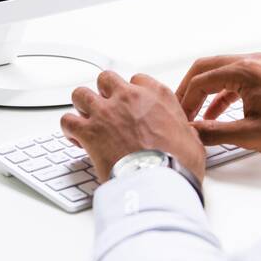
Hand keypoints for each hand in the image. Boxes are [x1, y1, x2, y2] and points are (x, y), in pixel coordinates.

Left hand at [61, 70, 206, 183]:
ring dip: (82, 106)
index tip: (131, 106)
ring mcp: (106, 112)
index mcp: (156, 96)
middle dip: (104, 93)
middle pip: (106, 79)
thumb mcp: (193, 140)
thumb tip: (186, 136)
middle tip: (108, 110)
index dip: (132, 93)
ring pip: (81, 94)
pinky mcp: (89, 131)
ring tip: (87, 120)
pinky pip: (67, 120)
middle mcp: (129, 98)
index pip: (138, 79)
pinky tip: (76, 138)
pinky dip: (69, 129)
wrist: (158, 181)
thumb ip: (185, 130)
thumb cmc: (178, 163)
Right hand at [176, 53, 260, 157]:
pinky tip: (218, 113)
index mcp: (246, 70)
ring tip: (194, 115)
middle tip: (178, 110)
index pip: (201, 80)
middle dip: (189, 89)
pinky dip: (222, 92)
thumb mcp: (252, 135)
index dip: (184, 101)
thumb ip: (216, 133)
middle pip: (206, 68)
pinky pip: (236, 78)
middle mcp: (253, 61)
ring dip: (205, 91)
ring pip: (221, 71)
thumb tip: (192, 132)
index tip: (179, 118)